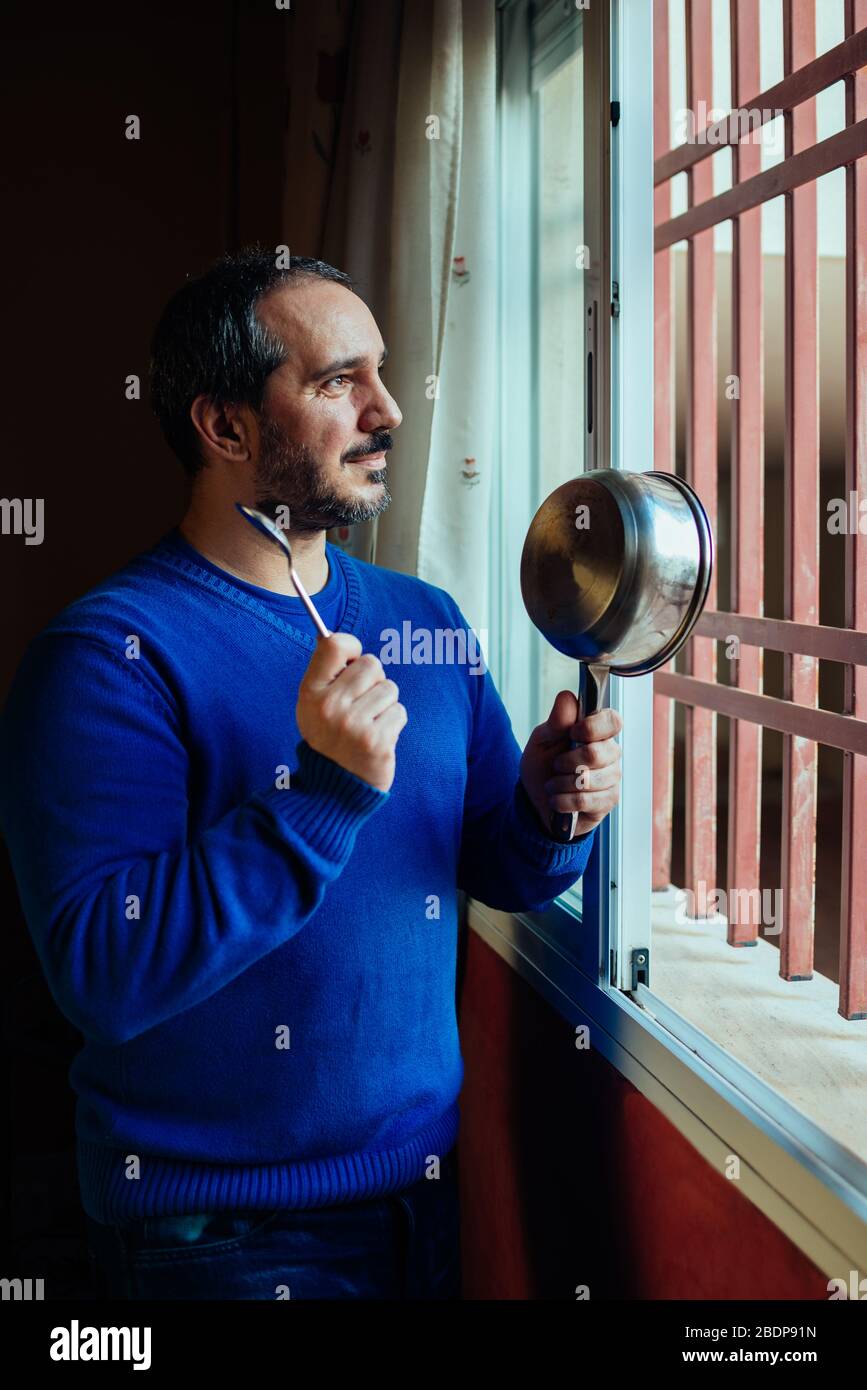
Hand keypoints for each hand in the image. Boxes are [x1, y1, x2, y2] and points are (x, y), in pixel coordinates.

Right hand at [296, 633, 406, 791]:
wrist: (333, 789)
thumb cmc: (329, 738)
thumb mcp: (312, 705)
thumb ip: (325, 674)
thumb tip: (340, 640)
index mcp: (310, 692)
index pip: (334, 645)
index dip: (351, 648)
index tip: (352, 663)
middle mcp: (330, 706)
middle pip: (371, 665)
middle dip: (373, 681)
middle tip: (361, 704)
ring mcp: (353, 725)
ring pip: (389, 688)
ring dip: (385, 705)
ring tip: (369, 724)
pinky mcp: (376, 742)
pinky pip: (399, 711)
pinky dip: (394, 723)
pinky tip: (378, 738)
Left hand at [519, 690, 622, 839]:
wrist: (536, 798)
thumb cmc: (543, 765)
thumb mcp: (542, 740)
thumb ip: (556, 721)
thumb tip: (568, 697)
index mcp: (597, 731)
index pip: (613, 721)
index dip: (593, 727)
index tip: (572, 733)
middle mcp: (610, 752)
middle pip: (597, 753)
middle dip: (566, 761)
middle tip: (556, 764)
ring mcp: (612, 778)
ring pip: (590, 780)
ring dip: (562, 784)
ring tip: (553, 785)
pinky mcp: (608, 801)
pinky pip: (587, 801)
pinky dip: (564, 801)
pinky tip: (558, 800)